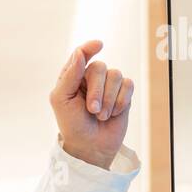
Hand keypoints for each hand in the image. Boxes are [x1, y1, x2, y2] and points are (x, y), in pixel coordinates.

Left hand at [50, 39, 133, 169]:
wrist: (90, 146)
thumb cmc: (72, 123)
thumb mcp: (62, 100)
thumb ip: (69, 76)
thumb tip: (80, 53)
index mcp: (72, 76)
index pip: (81, 54)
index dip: (89, 48)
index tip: (99, 45)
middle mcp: (91, 77)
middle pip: (100, 67)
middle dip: (97, 91)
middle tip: (92, 110)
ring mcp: (108, 85)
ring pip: (116, 75)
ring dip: (109, 100)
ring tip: (101, 116)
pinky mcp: (124, 94)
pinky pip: (128, 85)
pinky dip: (121, 101)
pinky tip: (113, 113)